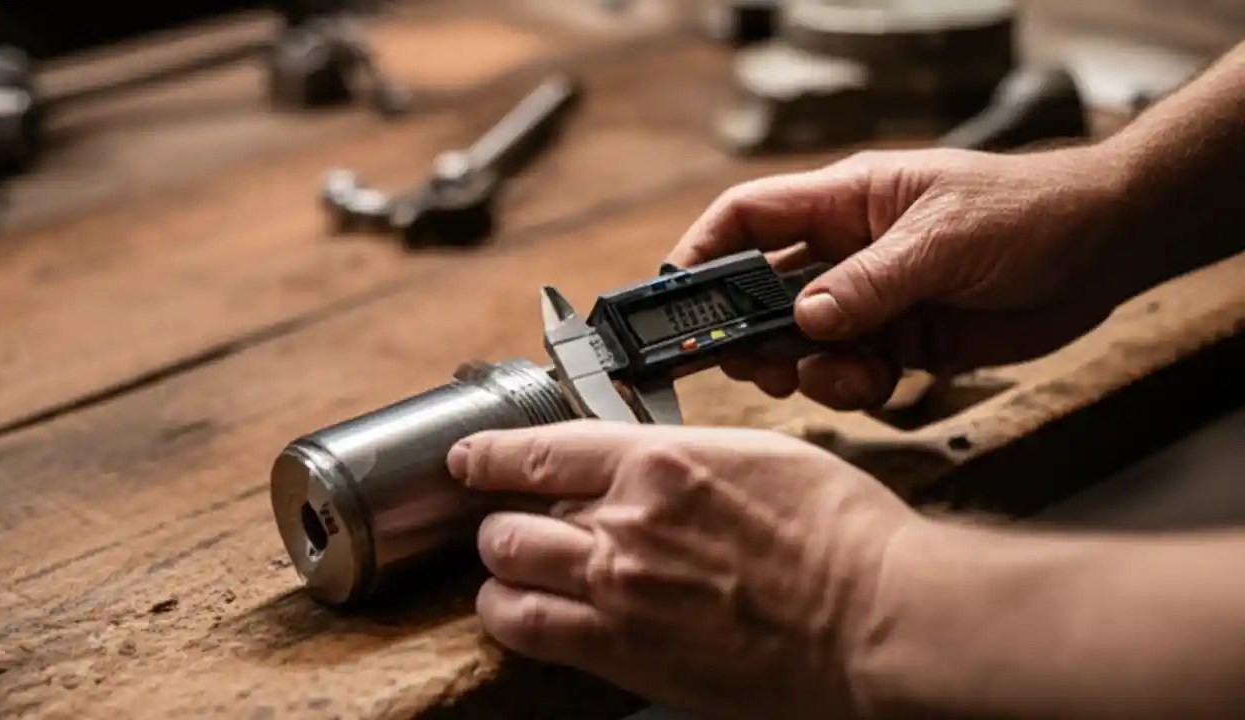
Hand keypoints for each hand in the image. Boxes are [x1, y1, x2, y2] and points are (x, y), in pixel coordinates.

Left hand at [446, 421, 923, 718]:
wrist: (877, 617)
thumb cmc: (840, 533)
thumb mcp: (757, 456)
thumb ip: (680, 458)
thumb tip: (639, 466)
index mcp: (657, 460)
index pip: (536, 451)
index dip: (487, 454)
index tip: (469, 458)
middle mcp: (622, 521)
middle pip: (509, 514)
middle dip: (505, 517)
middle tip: (517, 523)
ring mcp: (615, 589)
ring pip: (504, 568)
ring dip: (502, 566)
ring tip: (517, 569)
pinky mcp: (621, 652)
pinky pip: (525, 629)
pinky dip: (510, 616)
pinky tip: (523, 610)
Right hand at [669, 145, 1135, 409]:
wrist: (1106, 249)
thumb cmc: (1028, 212)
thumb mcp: (944, 239)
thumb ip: (872, 283)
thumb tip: (808, 322)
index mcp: (845, 203)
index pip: (748, 218)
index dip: (702, 252)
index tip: (675, 296)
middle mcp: (847, 252)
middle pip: (764, 293)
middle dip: (752, 333)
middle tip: (756, 366)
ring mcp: (872, 300)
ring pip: (805, 345)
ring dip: (810, 370)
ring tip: (844, 375)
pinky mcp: (901, 343)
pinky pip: (851, 374)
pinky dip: (854, 389)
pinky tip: (883, 382)